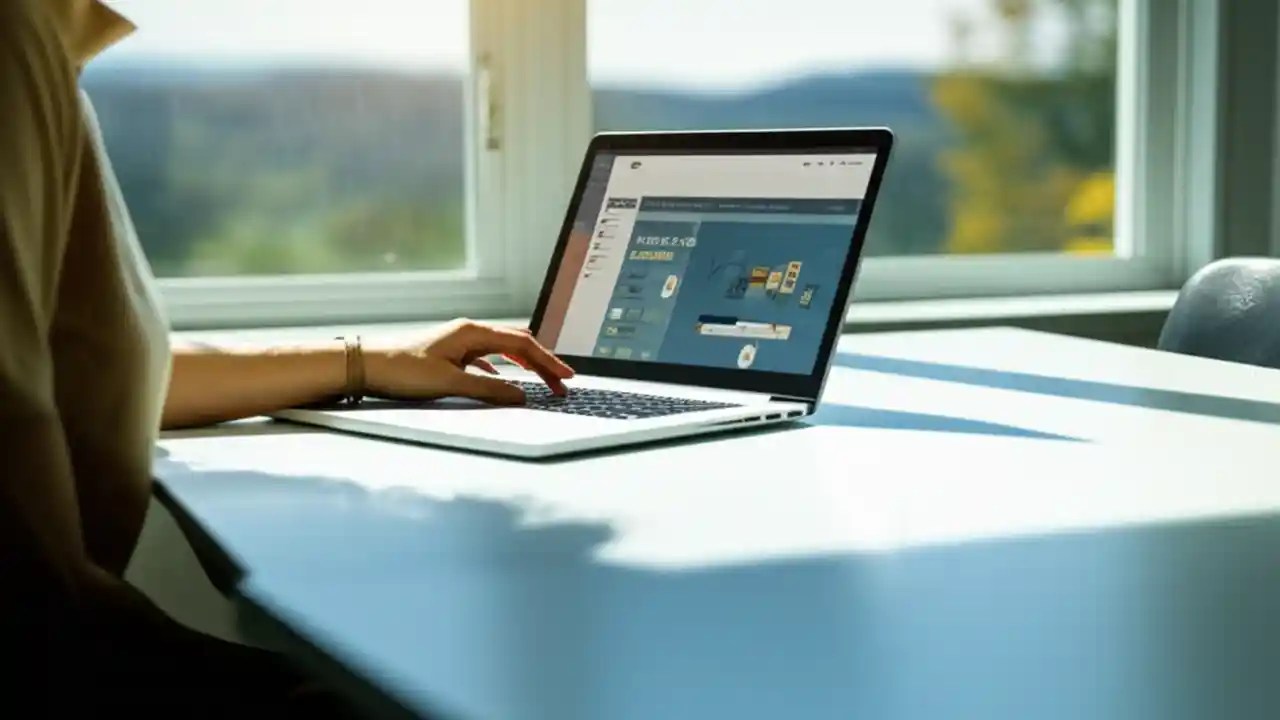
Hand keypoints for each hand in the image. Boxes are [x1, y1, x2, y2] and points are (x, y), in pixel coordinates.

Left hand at [362, 320, 573, 405]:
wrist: (367, 365)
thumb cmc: (403, 372)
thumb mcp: (450, 384)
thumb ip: (488, 391)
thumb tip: (523, 396)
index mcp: (473, 333)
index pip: (522, 345)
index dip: (548, 362)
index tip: (567, 378)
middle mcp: (469, 332)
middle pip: (518, 344)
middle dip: (543, 363)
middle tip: (563, 384)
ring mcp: (460, 342)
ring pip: (503, 351)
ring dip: (525, 366)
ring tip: (543, 383)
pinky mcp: (450, 354)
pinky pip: (487, 359)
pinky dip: (503, 370)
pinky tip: (505, 382)